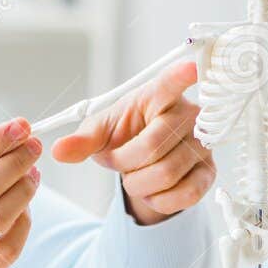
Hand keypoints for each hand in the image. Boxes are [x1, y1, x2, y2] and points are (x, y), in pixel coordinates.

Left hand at [50, 60, 214, 225]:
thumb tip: (58, 151)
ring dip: (139, 185)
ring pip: (166, 174)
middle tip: (117, 162)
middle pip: (152, 147)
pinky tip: (152, 190)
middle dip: (124, 164)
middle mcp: (187, 116)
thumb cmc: (126, 134)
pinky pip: (185, 194)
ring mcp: (202, 145)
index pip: (171, 84)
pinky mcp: (209, 172)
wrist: (143, 160)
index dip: (181, 76)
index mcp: (158, 96)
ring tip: (134, 176)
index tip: (190, 67)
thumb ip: (81, 141)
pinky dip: (159, 200)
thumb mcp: (100, 132)